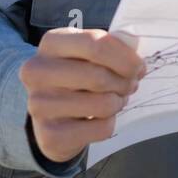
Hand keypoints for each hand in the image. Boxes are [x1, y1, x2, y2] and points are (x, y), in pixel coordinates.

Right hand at [21, 28, 145, 163]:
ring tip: (115, 99)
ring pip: (103, 104)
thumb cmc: (77, 74)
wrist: (50, 113)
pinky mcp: (50, 135)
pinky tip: (100, 117)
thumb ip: (110, 47)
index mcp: (51, 43)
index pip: (95, 44)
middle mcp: (38, 72)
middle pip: (99, 76)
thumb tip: (134, 55)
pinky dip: (109, 123)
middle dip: (125, 82)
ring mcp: (39, 105)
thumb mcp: (87, 53)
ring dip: (117, 102)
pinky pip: (101, 128)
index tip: (139, 67)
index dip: (125, 58)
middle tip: (130, 84)